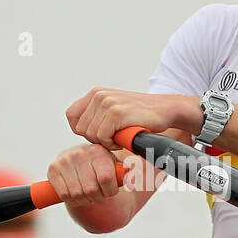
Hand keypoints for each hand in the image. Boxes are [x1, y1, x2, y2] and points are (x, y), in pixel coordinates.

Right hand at [47, 144, 127, 206]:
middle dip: (97, 197)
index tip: (109, 190)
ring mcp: (65, 159)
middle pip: (92, 189)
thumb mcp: (117, 170)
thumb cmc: (103, 171)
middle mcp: (80, 152)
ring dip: (84, 200)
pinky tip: (76, 193)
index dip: (109, 191)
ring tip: (87, 194)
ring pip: (78, 194)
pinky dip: (72, 200)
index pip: (106, 179)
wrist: (81, 171)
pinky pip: (65, 194)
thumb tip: (137, 174)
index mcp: (99, 151)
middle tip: (97, 194)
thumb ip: (130, 172)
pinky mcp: (52, 169)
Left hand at [66, 88, 200, 147]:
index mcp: (95, 93)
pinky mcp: (116, 112)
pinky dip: (113, 143)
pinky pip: (103, 137)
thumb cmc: (140, 116)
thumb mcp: (113, 110)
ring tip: (121, 137)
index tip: (99, 135)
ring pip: (91, 135)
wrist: (166, 110)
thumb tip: (78, 130)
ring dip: (106, 142)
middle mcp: (98, 95)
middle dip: (96, 139)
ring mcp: (107, 102)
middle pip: (81, 129)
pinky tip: (124, 138)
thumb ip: (96, 116)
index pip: (72, 116)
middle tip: (114, 138)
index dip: (83, 131)